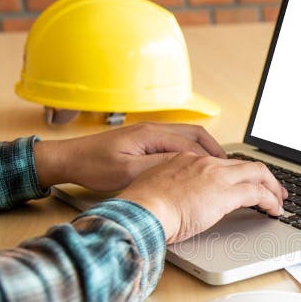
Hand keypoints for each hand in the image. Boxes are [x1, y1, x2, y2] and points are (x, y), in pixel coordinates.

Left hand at [33, 122, 224, 190]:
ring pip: (189, 137)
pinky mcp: (146, 141)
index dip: (212, 160)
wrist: (69, 158)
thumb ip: (157, 168)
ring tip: (220, 167)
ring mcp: (150, 134)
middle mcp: (154, 130)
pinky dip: (193, 153)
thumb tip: (185, 168)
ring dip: (206, 151)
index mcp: (151, 135)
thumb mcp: (127, 172)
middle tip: (231, 168)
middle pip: (197, 135)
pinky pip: (178, 143)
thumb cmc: (92, 165)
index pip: (192, 145)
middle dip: (216, 151)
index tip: (227, 171)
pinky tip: (196, 165)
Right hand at [119, 154, 286, 243]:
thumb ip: (169, 191)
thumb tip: (173, 203)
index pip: (220, 163)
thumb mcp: (155, 191)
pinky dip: (270, 201)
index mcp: (186, 160)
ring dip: (271, 188)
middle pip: (243, 164)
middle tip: (273, 189)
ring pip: (256, 174)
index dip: (237, 173)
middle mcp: (204, 163)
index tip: (243, 183)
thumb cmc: (141, 207)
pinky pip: (258, 193)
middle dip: (262, 177)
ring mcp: (216, 176)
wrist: (142, 211)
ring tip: (278, 201)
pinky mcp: (226, 193)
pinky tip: (274, 211)